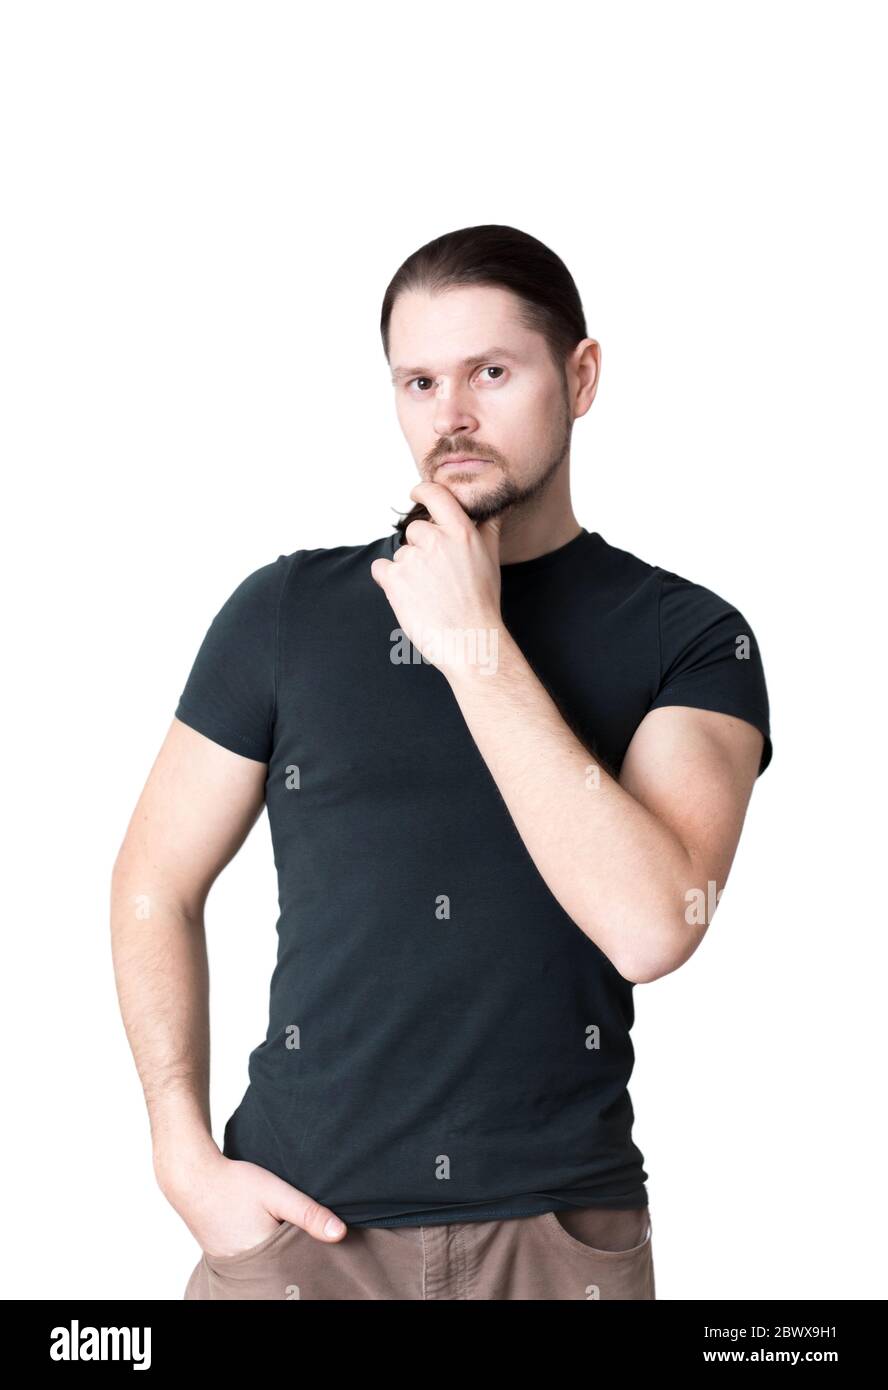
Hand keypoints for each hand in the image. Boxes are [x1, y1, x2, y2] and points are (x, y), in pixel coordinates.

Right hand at [157, 1147, 347, 1252]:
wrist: (193, 1177)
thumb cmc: (235, 1183)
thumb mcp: (277, 1193)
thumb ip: (308, 1214)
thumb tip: (340, 1234)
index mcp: (263, 1258)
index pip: (296, 1271)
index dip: (311, 1262)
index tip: (323, 1255)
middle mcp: (247, 1269)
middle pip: (282, 1273)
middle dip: (296, 1262)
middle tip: (306, 1245)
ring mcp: (233, 1266)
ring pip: (266, 1269)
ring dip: (279, 1259)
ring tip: (287, 1240)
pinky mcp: (224, 1258)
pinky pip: (251, 1264)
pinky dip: (263, 1256)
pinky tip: (268, 1240)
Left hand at [370, 481, 503, 678]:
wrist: (469, 641)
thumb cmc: (482, 604)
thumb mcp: (491, 560)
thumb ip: (488, 529)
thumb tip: (490, 510)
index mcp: (462, 533)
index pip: (436, 495)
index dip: (422, 491)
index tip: (416, 493)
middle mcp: (436, 541)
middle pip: (415, 530)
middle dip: (421, 548)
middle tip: (436, 575)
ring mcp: (413, 560)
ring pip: (401, 554)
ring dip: (408, 569)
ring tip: (429, 593)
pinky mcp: (394, 580)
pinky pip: (381, 568)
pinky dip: (388, 580)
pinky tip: (408, 596)